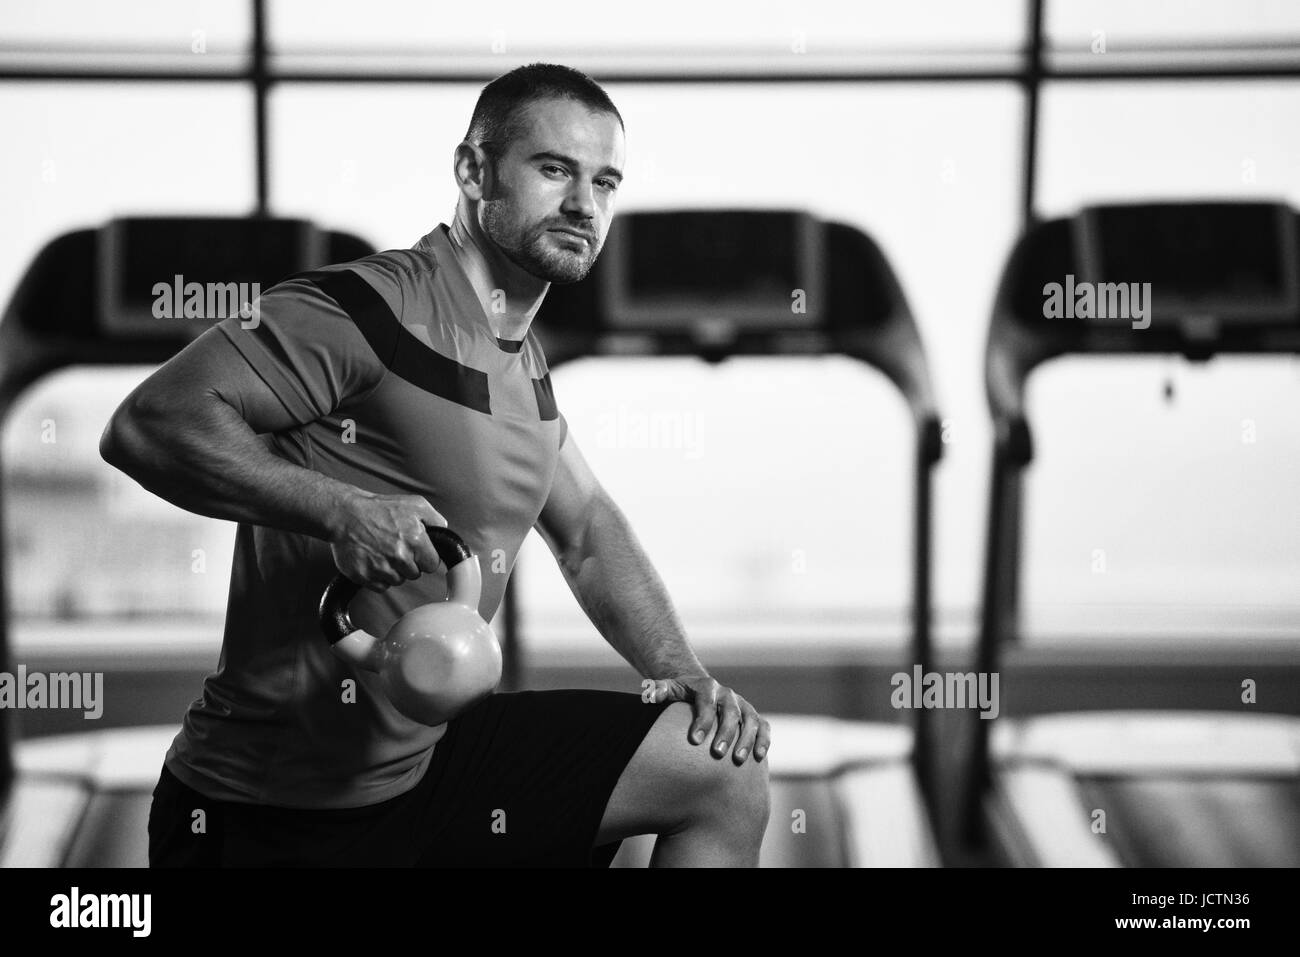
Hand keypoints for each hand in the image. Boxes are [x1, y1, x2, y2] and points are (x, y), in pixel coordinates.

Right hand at [330, 491, 446, 590]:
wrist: (345, 514)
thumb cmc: (380, 508)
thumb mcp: (415, 504)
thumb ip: (436, 519)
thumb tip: (445, 533)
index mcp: (416, 540)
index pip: (431, 565)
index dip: (424, 558)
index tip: (415, 551)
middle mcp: (399, 557)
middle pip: (414, 575)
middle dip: (408, 564)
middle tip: (395, 548)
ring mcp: (380, 568)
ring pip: (397, 581)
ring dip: (392, 571)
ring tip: (382, 552)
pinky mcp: (363, 576)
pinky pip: (380, 587)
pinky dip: (377, 577)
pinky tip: (372, 560)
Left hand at [642, 674, 770, 764]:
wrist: (701, 689)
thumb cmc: (682, 695)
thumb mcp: (670, 688)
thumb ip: (659, 691)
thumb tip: (649, 695)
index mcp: (707, 687)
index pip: (706, 703)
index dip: (703, 721)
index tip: (694, 741)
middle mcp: (728, 695)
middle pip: (731, 712)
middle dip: (726, 733)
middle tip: (717, 753)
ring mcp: (743, 705)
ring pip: (751, 720)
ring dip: (747, 739)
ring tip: (738, 760)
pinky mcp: (753, 715)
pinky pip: (764, 726)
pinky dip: (764, 739)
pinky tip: (759, 756)